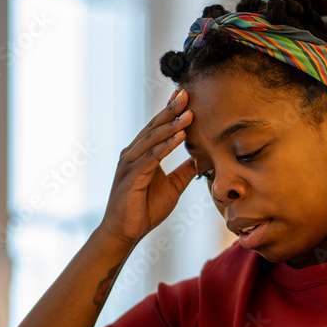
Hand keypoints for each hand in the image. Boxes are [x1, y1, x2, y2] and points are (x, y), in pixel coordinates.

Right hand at [100, 89, 195, 243]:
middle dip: (171, 110)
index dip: (170, 111)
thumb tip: (201, 160)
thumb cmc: (145, 210)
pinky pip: (151, 158)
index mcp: (141, 154)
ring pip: (152, 139)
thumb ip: (184, 172)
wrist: (125, 233)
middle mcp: (133, 154)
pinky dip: (166, 146)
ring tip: (189, 113)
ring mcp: (130, 164)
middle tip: (186, 94)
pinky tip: (180, 137)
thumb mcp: (172, 187)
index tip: (184, 95)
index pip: (157, 127)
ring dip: (171, 126)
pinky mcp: (131, 177)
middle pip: (154, 127)